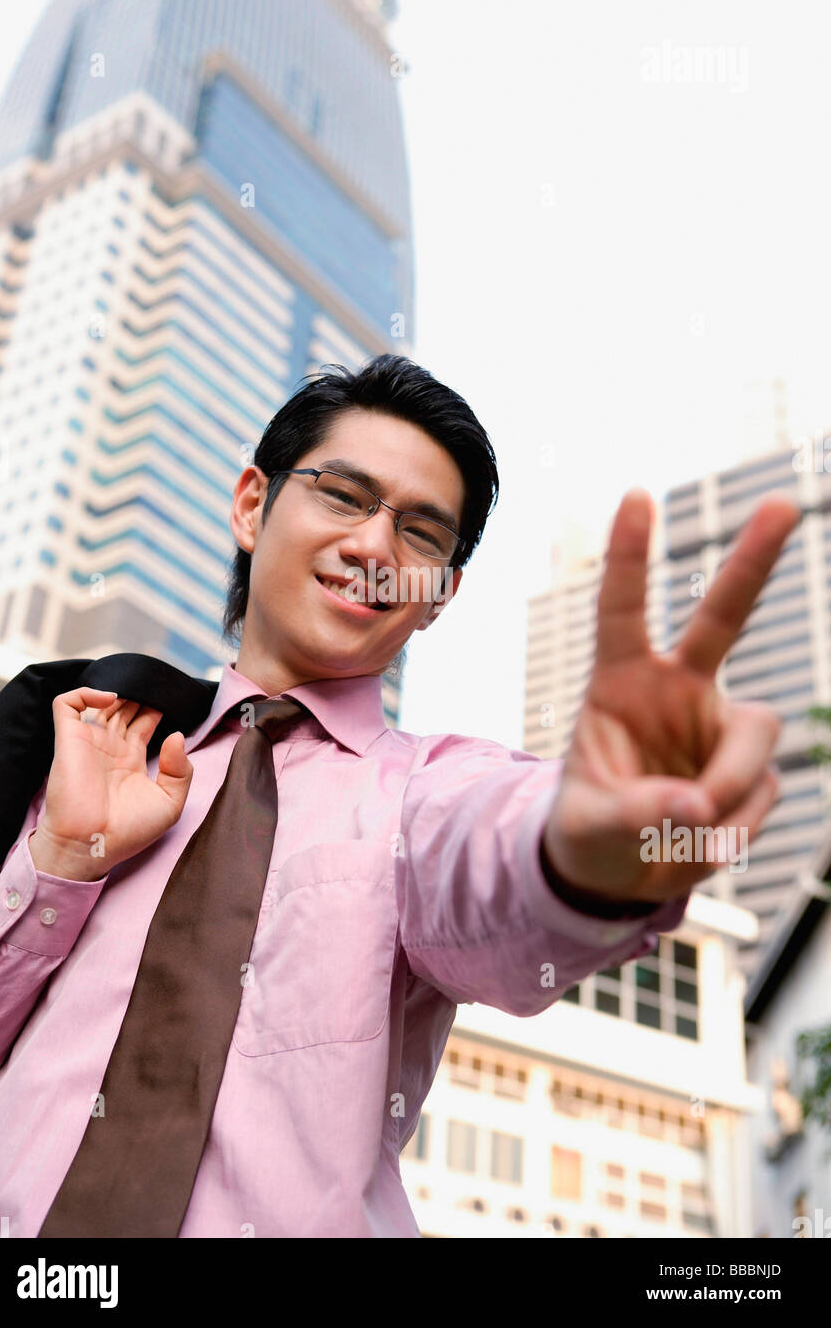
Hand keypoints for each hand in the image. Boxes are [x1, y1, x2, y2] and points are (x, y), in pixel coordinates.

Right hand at [29, 687, 192, 880]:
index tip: (173, 698)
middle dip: (140, 694)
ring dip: (118, 689)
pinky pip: (66, 703)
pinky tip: (109, 697)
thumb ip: (180, 770)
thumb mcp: (170, 803)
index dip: (158, 707)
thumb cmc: (129, 832)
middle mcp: (111, 747)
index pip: (145, 720)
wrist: (93, 845)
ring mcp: (89, 741)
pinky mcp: (69, 738)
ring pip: (100, 701)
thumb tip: (177, 734)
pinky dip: (85, 692)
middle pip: (125, 707)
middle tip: (156, 685)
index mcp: (132, 759)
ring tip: (136, 685)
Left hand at [542, 487, 801, 904]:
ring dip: (731, 786)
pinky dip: (736, 828)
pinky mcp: (751, 768)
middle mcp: (678, 690)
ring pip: (757, 734)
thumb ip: (636, 813)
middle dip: (753, 561)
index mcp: (619, 684)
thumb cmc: (590, 834)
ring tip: (693, 832)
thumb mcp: (591, 826)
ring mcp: (719, 725)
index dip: (629, 556)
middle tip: (782, 503)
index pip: (623, 611)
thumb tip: (697, 808)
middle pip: (723, 617)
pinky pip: (762, 792)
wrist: (622, 877)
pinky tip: (704, 846)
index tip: (637, 494)